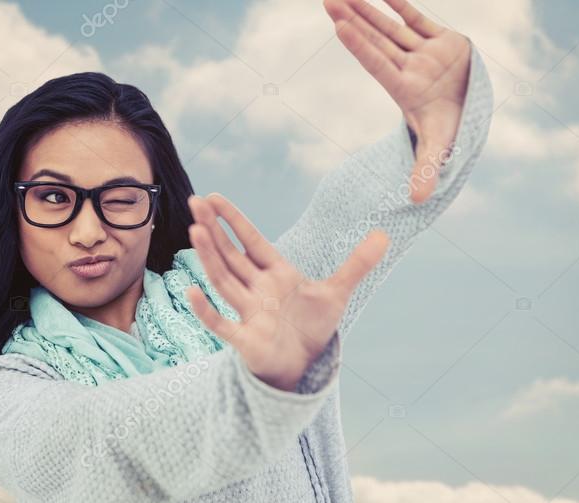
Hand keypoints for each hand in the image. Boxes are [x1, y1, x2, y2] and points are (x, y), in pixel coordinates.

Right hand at [184, 193, 389, 391]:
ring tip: (195, 231)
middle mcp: (257, 289)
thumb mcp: (338, 292)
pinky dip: (207, 310)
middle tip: (195, 202)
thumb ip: (358, 264)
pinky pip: (221, 324)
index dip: (234, 220)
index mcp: (276, 273)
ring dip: (210, 258)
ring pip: (224, 281)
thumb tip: (385, 235)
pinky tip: (192, 292)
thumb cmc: (311, 327)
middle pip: (231, 255)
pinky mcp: (246, 339)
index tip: (214, 197)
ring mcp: (248, 313)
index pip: (251, 241)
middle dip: (214, 230)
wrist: (304, 365)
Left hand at [324, 0, 471, 203]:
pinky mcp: (442, 40)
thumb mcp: (439, 147)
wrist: (474, 113)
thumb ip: (427, 170)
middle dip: (354, 20)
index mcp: (406, 89)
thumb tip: (418, 200)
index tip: (339, 27)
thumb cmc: (453, 129)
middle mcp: (410, 67)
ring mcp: (424, 52)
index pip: (377, 64)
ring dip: (368, 9)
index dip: (360, 46)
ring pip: (392, 27)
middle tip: (328, 2)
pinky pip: (417, 18)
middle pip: (376, 40)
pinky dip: (400, 3)